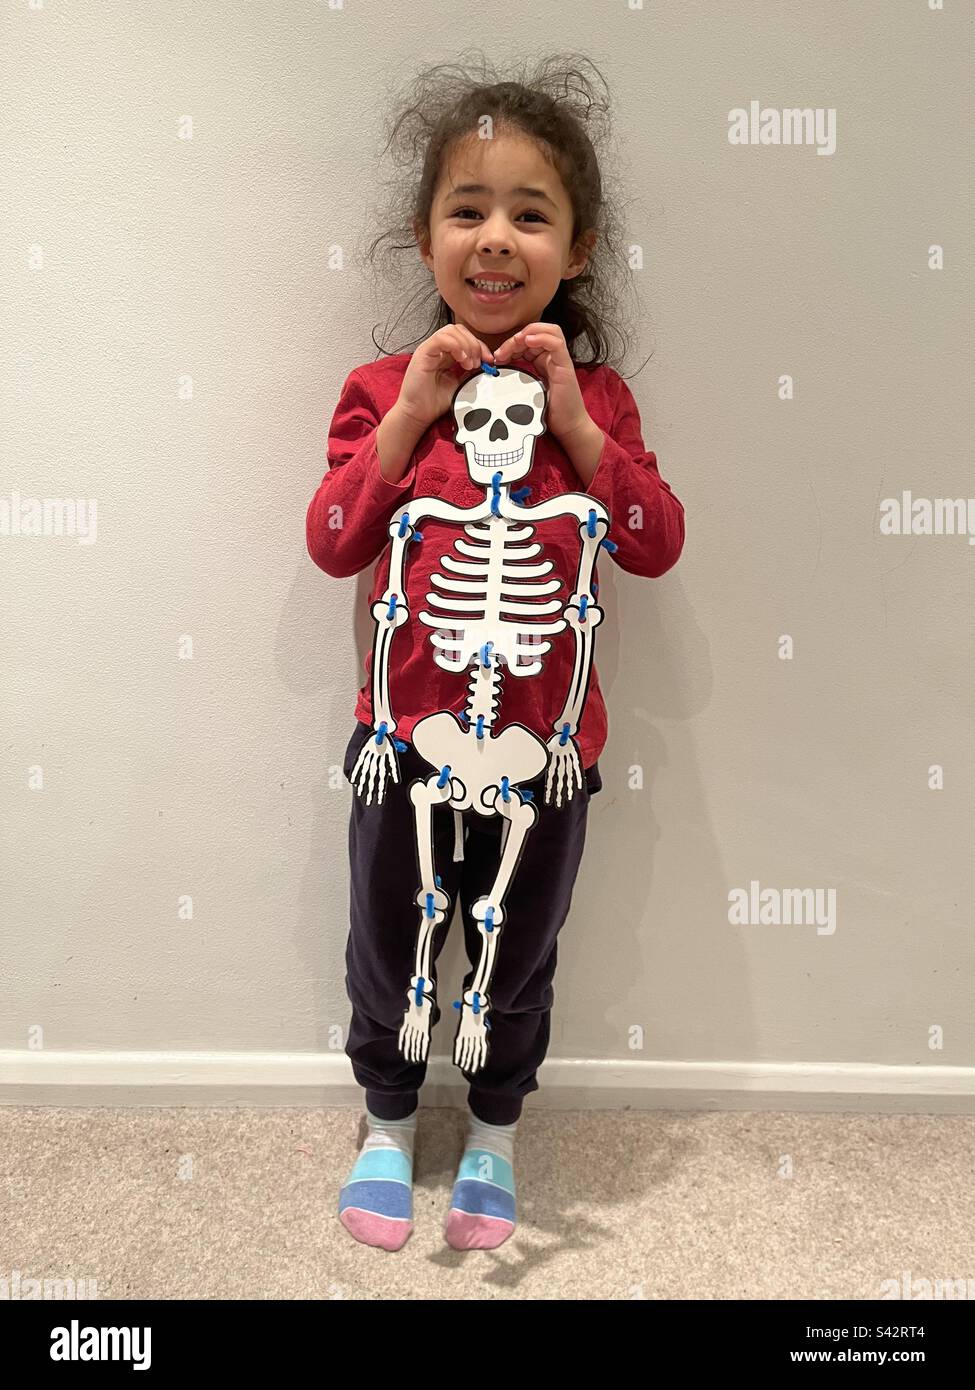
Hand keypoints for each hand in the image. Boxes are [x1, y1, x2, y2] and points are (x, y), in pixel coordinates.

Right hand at [396, 325, 494, 432]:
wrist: (418, 414)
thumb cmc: (435, 402)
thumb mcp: (461, 384)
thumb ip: (472, 372)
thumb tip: (487, 364)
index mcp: (446, 354)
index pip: (465, 337)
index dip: (480, 346)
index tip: (489, 361)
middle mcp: (437, 349)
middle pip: (459, 330)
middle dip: (474, 344)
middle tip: (478, 363)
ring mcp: (429, 349)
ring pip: (451, 331)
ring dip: (466, 345)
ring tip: (469, 364)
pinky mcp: (423, 353)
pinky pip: (440, 339)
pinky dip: (455, 346)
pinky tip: (461, 360)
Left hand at [493, 323, 593, 445]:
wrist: (568, 427)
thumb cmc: (548, 412)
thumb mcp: (526, 392)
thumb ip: (517, 379)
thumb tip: (496, 373)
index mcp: (542, 362)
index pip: (527, 341)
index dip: (510, 344)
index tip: (497, 358)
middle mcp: (552, 358)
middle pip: (535, 334)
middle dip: (515, 339)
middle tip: (500, 354)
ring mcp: (560, 360)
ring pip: (548, 331)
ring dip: (527, 334)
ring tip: (514, 343)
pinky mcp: (565, 366)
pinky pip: (556, 342)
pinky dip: (541, 337)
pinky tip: (527, 341)